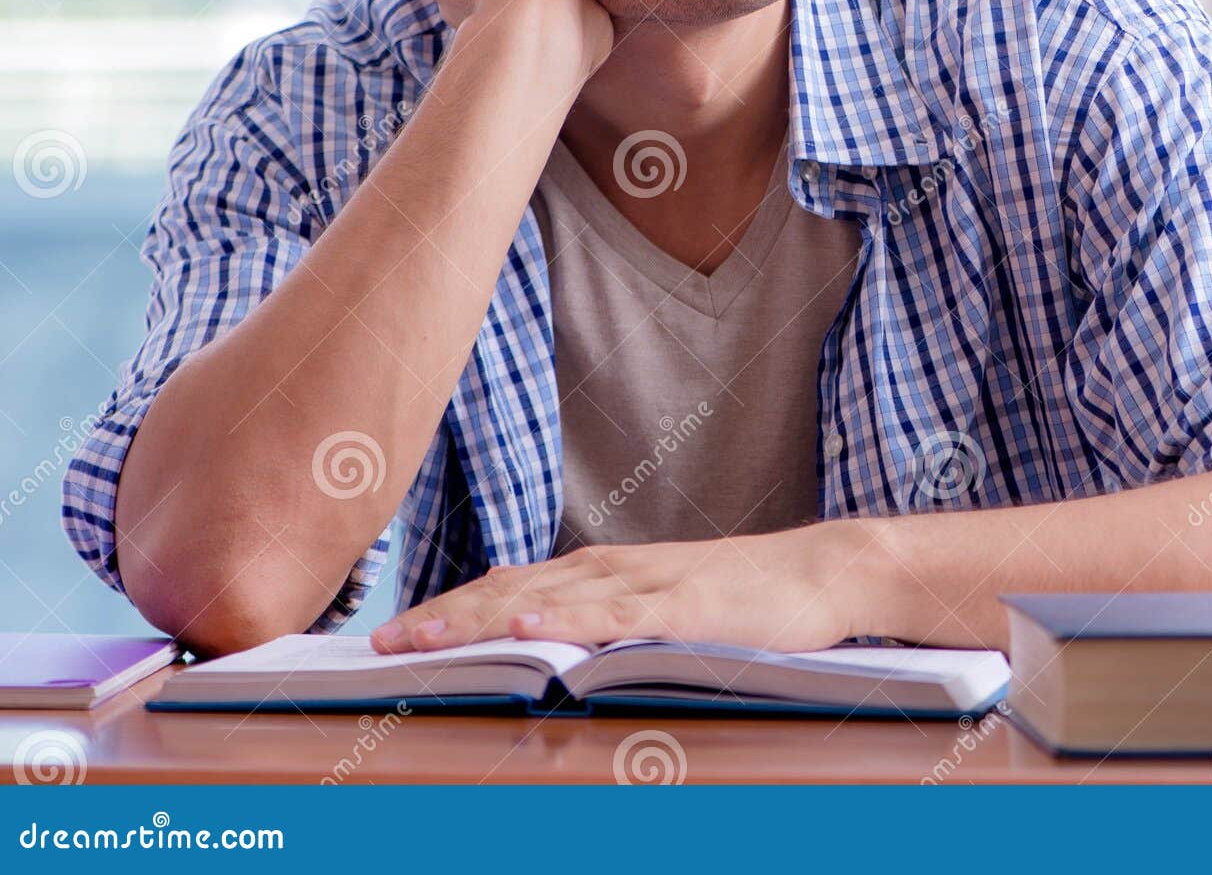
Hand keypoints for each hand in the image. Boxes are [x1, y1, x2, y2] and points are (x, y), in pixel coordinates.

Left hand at [367, 523, 869, 653]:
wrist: (819, 573)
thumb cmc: (743, 600)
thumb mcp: (660, 613)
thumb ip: (606, 626)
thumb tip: (546, 655)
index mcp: (602, 572)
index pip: (506, 588)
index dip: (448, 610)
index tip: (394, 634)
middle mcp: (611, 568)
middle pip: (510, 590)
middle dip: (443, 617)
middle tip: (381, 643)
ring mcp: (646, 582)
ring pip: (549, 598)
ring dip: (482, 618)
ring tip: (428, 638)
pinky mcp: (684, 603)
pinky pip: (616, 612)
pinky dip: (568, 617)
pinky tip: (531, 626)